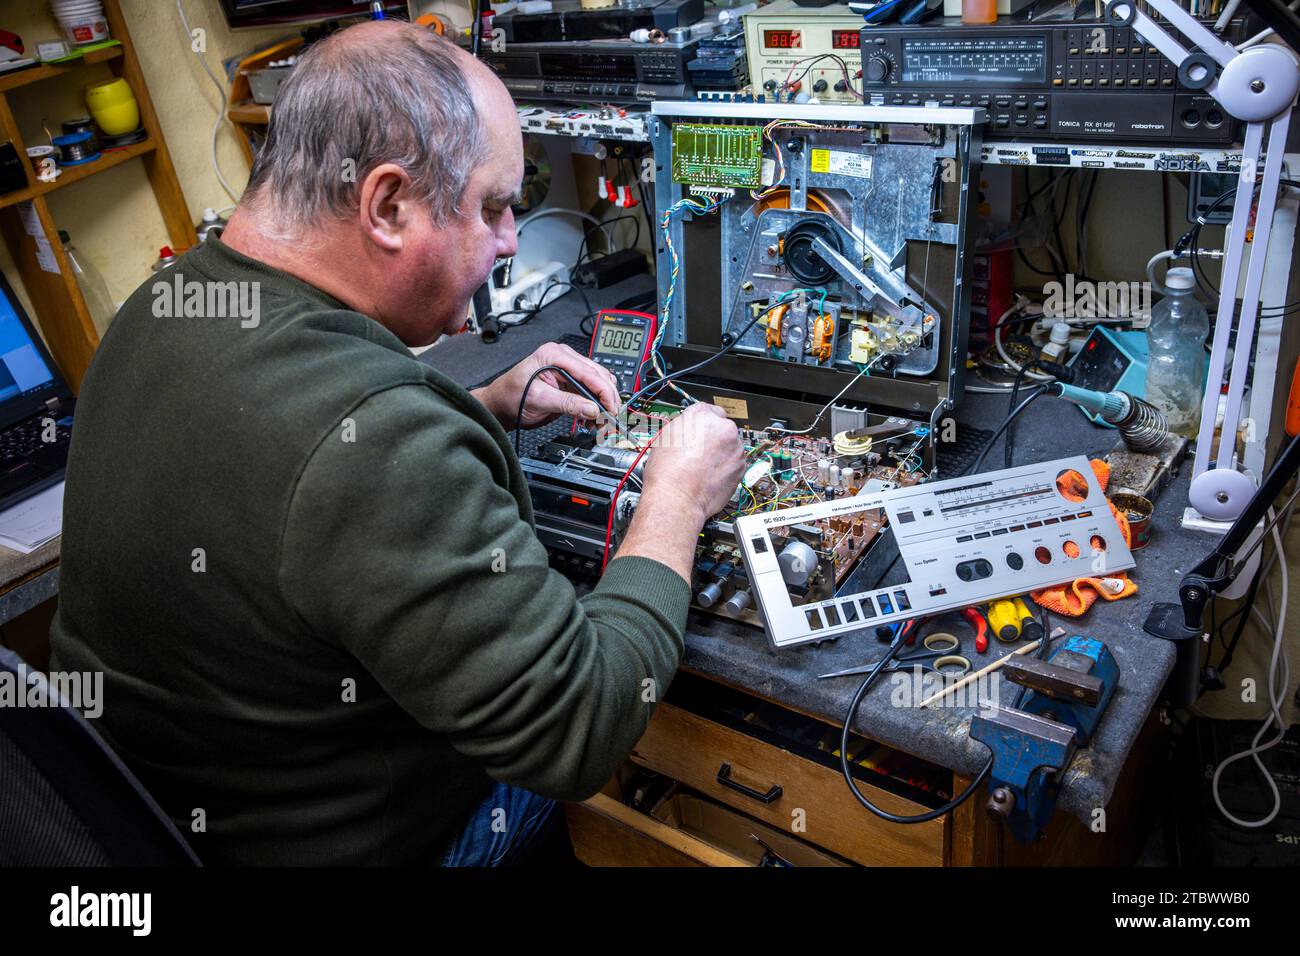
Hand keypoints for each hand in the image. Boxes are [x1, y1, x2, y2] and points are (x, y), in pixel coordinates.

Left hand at [475, 342, 619, 430]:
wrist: (500, 405)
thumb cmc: (510, 396)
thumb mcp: (539, 400)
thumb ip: (567, 403)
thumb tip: (592, 408)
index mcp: (554, 354)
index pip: (588, 371)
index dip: (603, 391)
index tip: (611, 408)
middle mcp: (564, 358)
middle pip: (598, 375)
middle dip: (607, 398)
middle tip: (611, 417)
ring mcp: (568, 370)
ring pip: (598, 383)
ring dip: (603, 402)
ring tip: (602, 420)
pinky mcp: (570, 383)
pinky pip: (590, 391)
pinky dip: (596, 405)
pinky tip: (594, 417)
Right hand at [642, 404, 744, 524]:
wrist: (677, 499)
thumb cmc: (666, 473)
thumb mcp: (665, 438)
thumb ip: (683, 429)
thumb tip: (687, 431)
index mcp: (701, 415)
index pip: (710, 410)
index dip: (705, 424)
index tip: (703, 432)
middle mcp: (721, 427)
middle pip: (723, 428)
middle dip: (715, 439)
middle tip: (701, 453)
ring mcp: (735, 447)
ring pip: (731, 446)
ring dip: (722, 454)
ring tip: (704, 468)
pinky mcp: (742, 466)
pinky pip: (736, 463)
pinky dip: (727, 468)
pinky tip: (711, 476)